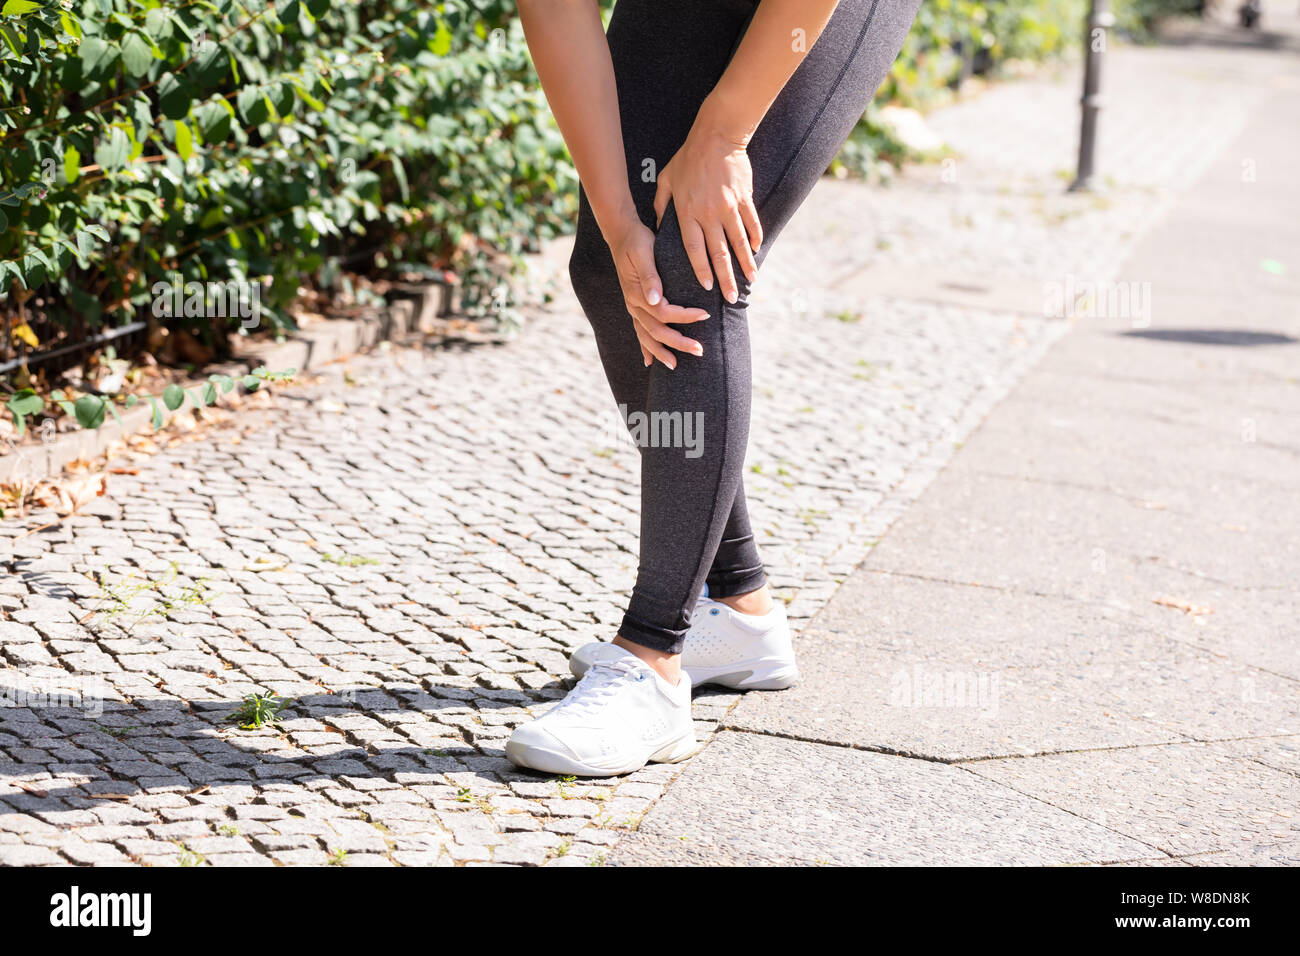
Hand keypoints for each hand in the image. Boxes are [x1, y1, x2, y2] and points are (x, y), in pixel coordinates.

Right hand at [605, 217, 708, 368]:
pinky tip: (650, 362)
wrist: (622, 234)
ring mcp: (632, 307)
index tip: (706, 314)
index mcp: (637, 292)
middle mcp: (634, 304)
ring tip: (676, 365)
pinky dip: (645, 348)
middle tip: (700, 351)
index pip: (664, 312)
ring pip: (646, 336)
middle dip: (679, 343)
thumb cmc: (637, 240)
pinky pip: (639, 332)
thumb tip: (655, 300)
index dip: (685, 316)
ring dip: (661, 352)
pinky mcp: (634, 307)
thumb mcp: (644, 252)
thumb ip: (650, 277)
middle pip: (657, 331)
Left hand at [653, 121, 762, 303]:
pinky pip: (752, 223)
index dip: (701, 271)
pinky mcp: (744, 198)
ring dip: (745, 264)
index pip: (694, 250)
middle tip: (731, 298)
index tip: (707, 287)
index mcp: (688, 213)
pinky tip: (756, 252)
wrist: (717, 135)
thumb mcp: (666, 179)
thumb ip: (661, 204)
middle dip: (725, 279)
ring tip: (751, 280)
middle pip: (719, 253)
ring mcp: (729, 207)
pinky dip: (755, 239)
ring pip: (739, 243)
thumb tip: (657, 226)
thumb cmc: (688, 157)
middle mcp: (709, 214)